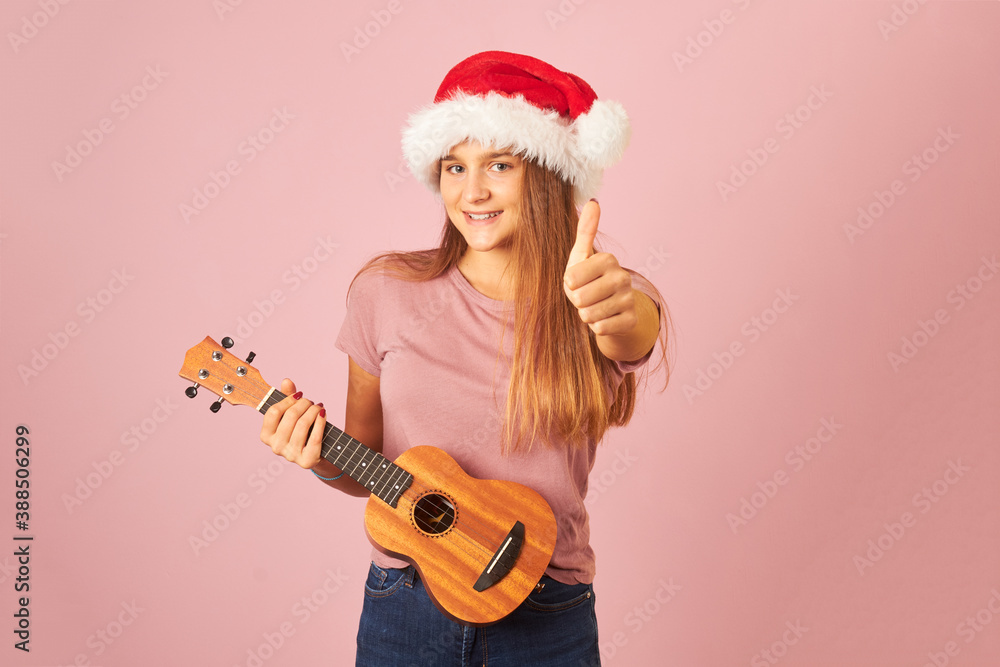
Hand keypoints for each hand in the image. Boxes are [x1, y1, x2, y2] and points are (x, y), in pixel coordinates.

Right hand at [260, 378, 326, 468]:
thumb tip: (287, 381)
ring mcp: (290, 455)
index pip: (273, 412)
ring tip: (318, 407)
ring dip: (314, 411)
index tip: (299, 395)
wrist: (316, 453)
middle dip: (304, 404)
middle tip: (311, 402)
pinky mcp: (306, 461)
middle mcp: (275, 447)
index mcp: (266, 435)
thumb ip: (288, 397)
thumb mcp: (292, 414)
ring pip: (303, 424)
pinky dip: (321, 422)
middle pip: (290, 416)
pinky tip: (324, 414)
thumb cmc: (302, 430)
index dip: (288, 399)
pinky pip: (315, 437)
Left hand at [563, 200, 637, 336]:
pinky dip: (597, 326)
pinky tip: (605, 318)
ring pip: (589, 315)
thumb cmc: (589, 280)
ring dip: (586, 314)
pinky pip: (601, 328)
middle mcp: (622, 277)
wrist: (610, 308)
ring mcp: (629, 299)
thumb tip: (593, 201)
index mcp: (607, 259)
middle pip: (580, 298)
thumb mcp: (581, 256)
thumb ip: (585, 231)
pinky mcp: (631, 320)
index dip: (569, 284)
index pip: (571, 279)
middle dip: (577, 301)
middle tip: (586, 296)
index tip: (578, 281)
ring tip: (594, 306)